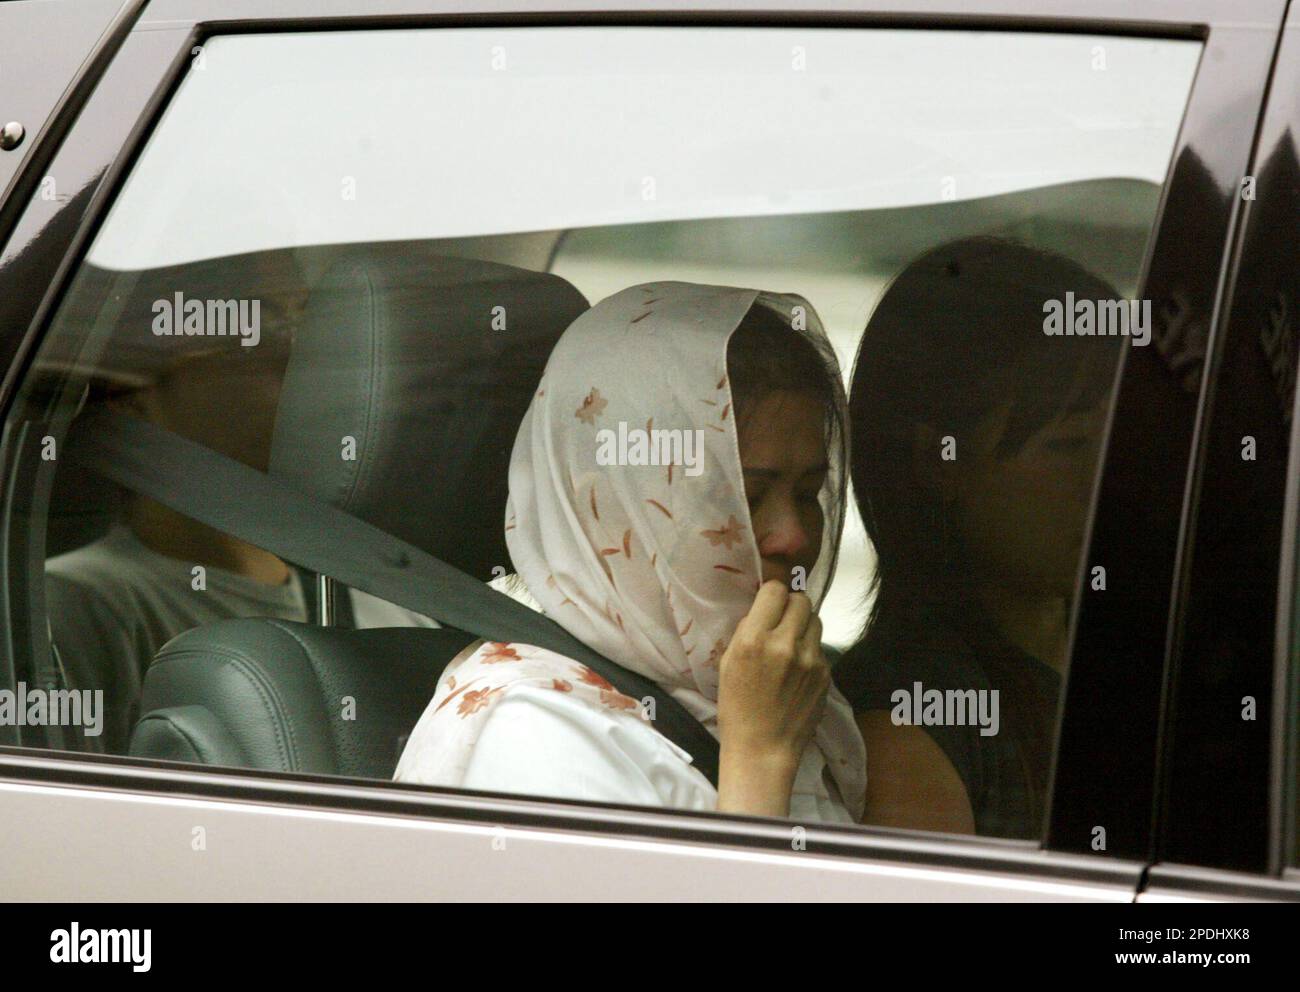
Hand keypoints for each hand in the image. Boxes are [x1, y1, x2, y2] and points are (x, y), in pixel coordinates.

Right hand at [715, 581, 829, 815]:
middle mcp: (785, 644)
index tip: (769, 605)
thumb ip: (746, 631)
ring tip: (791, 644)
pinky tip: (797, 670)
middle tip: (782, 621)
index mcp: (754, 639)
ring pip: (815, 620)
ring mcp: (810, 659)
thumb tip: (763, 609)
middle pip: (801, 600)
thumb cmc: (737, 708)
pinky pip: (820, 647)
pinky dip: (810, 651)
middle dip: (791, 606)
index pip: (776, 591)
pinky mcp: (825, 674)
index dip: (772, 595)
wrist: (763, 749)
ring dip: (804, 625)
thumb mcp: (728, 663)